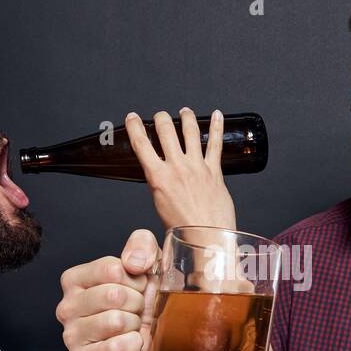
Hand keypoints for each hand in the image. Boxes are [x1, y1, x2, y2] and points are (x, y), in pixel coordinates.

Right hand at [56, 229, 160, 350]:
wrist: (147, 341)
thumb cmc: (141, 301)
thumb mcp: (147, 263)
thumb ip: (141, 245)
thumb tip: (134, 263)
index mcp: (75, 279)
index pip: (112, 269)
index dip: (136, 279)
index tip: (137, 288)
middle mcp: (67, 306)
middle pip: (114, 294)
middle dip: (137, 303)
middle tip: (136, 311)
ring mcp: (71, 334)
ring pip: (115, 321)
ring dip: (135, 326)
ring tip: (131, 328)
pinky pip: (114, 348)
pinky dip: (132, 346)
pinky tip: (132, 345)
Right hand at [126, 108, 236, 230]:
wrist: (207, 238)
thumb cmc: (184, 229)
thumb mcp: (160, 205)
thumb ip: (161, 186)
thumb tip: (163, 179)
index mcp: (158, 177)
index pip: (141, 144)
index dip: (134, 127)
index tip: (132, 118)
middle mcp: (177, 168)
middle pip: (166, 131)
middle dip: (161, 119)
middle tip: (160, 116)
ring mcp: (196, 167)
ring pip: (190, 132)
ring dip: (186, 118)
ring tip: (185, 111)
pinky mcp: (214, 171)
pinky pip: (215, 144)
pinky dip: (216, 127)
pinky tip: (217, 115)